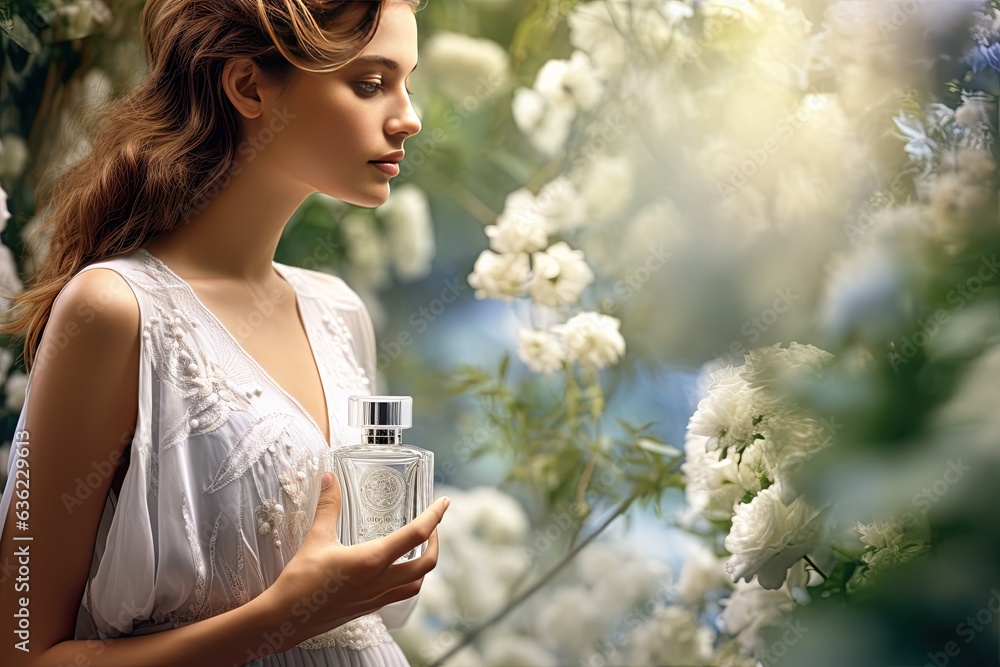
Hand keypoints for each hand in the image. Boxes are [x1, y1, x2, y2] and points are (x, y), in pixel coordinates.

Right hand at [262, 471, 448, 640]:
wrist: (284, 619)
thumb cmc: (299, 581)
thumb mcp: (316, 538)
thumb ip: (329, 507)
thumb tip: (331, 479)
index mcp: (372, 560)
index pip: (415, 535)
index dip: (434, 517)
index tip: (444, 503)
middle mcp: (380, 581)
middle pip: (426, 564)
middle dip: (436, 542)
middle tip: (432, 525)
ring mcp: (376, 598)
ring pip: (416, 583)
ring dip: (425, 564)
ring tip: (419, 547)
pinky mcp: (368, 608)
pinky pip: (399, 594)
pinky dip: (408, 579)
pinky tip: (395, 570)